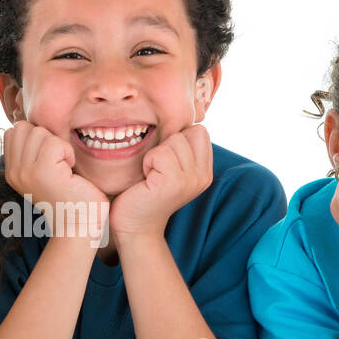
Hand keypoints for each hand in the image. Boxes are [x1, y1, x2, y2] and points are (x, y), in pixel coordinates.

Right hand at [3, 122, 108, 240]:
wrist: (79, 226)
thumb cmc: (70, 197)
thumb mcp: (43, 171)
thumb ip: (33, 150)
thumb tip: (32, 121)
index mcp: (11, 170)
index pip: (14, 130)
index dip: (36, 136)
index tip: (50, 158)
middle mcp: (14, 172)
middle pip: (24, 127)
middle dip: (46, 137)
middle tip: (58, 161)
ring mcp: (26, 172)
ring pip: (39, 132)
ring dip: (58, 145)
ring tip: (65, 167)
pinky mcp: (43, 172)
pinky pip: (55, 143)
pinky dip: (68, 152)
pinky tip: (70, 170)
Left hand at [109, 124, 212, 238]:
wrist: (133, 226)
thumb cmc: (144, 192)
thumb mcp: (169, 166)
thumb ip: (180, 146)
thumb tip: (182, 112)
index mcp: (205, 170)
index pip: (199, 130)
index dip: (177, 139)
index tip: (164, 162)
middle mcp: (203, 176)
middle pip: (188, 131)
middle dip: (167, 145)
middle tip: (156, 170)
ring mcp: (191, 181)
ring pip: (175, 140)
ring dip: (156, 154)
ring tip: (151, 175)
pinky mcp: (174, 183)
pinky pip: (161, 153)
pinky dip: (148, 162)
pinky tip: (146, 180)